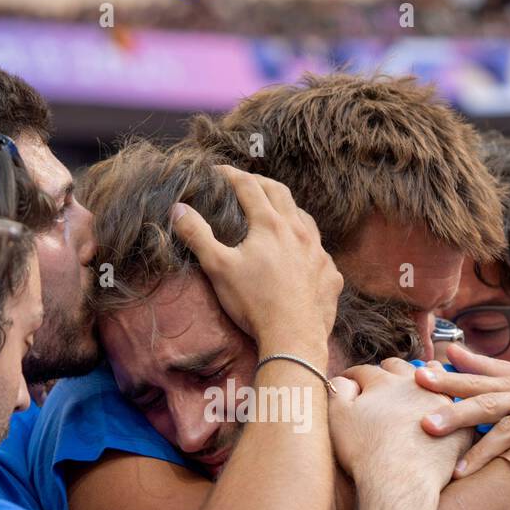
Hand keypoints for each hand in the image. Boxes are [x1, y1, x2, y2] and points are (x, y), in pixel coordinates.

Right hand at [171, 165, 339, 347]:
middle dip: (261, 184)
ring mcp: (318, 252)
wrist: (293, 337)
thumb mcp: (218, 268)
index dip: (231, 175)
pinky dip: (308, 245)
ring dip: (288, 210)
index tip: (217, 171)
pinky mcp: (330, 274)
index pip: (248, 187)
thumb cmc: (253, 302)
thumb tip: (178, 209)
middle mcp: (298, 231)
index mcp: (269, 224)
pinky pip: (320, 251)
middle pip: (280, 194)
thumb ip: (197, 235)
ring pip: (305, 219)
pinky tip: (302, 254)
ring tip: (277, 213)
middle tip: (247, 183)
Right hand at [330, 358, 471, 492]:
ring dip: (424, 377)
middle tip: (382, 376)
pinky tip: (445, 408)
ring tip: (421, 379)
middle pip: (399, 368)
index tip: (348, 382)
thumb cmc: (365, 451)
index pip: (365, 371)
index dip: (353, 376)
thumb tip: (342, 379)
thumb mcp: (339, 418)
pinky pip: (455, 407)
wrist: (401, 480)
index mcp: (383, 382)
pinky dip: (447, 403)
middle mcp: (413, 384)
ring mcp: (439, 402)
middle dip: (387, 370)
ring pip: (434, 380)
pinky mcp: (458, 423)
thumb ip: (338, 391)